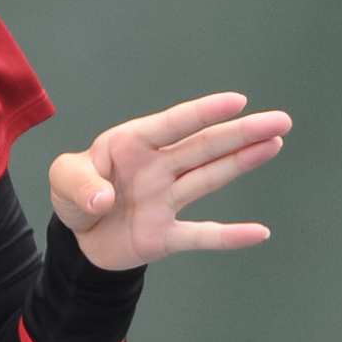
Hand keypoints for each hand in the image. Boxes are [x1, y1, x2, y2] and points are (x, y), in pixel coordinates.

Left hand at [47, 92, 289, 274]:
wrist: (79, 238)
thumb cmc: (76, 193)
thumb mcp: (62, 180)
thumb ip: (77, 182)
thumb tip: (100, 200)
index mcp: (133, 144)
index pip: (173, 124)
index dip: (204, 112)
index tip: (236, 103)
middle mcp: (158, 167)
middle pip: (204, 147)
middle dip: (241, 133)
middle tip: (280, 121)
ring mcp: (166, 199)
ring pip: (209, 177)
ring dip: (242, 163)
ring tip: (274, 144)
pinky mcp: (166, 234)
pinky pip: (200, 235)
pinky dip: (227, 237)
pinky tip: (258, 234)